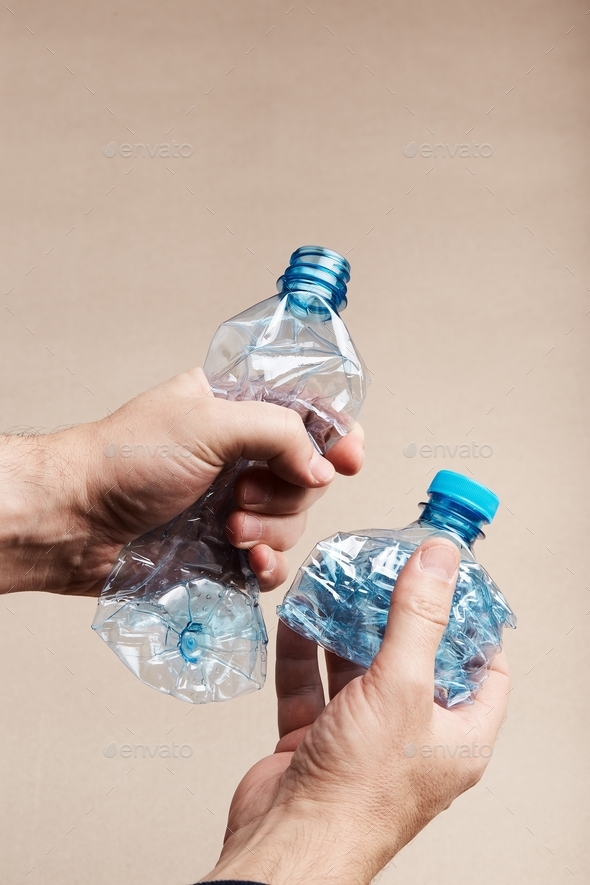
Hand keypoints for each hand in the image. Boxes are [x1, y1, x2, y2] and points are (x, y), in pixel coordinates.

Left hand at [0, 368, 362, 595]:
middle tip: (241, 496)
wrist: (74, 523)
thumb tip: (323, 467)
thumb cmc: (126, 460)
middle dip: (284, 492)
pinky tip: (247, 563)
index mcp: (235, 411)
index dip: (336, 435)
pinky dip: (267, 565)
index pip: (307, 413)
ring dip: (270, 530)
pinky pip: (270, 561)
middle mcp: (239, 456)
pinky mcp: (222, 550)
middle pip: (306, 475)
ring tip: (228, 530)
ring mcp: (232, 504)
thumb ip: (277, 433)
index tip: (350, 458)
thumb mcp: (206, 424)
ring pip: (292, 521)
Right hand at [202, 538, 510, 884]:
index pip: (483, 670)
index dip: (473, 624)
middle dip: (396, 615)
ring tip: (338, 585)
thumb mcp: (401, 687)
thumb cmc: (359, 792)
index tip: (454, 581)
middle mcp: (411, 737)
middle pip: (412, 660)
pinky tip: (297, 617)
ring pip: (356, 669)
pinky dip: (302, 651)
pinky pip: (311, 684)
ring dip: (343, 629)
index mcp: (456, 735)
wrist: (289, 841)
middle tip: (387, 573)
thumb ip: (418, 619)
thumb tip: (440, 561)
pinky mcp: (316, 740)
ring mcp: (362, 738)